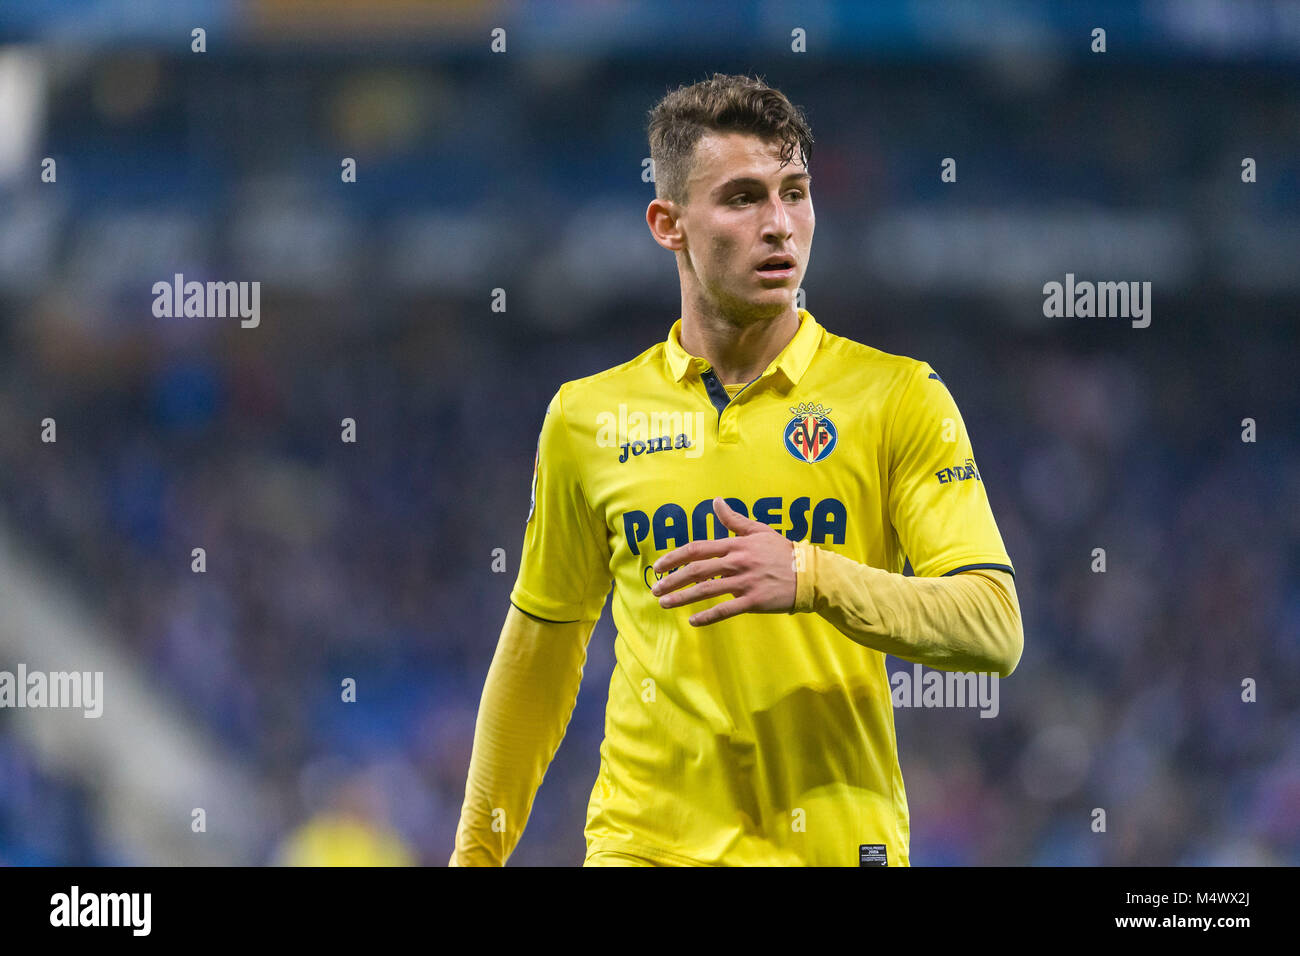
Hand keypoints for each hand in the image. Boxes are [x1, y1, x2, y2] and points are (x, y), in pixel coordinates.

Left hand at [650, 496, 797, 626]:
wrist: (809, 574)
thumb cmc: (782, 551)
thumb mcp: (759, 530)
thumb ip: (734, 519)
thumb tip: (716, 501)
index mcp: (735, 545)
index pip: (697, 549)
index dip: (675, 558)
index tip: (658, 566)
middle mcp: (736, 562)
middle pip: (696, 571)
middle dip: (672, 580)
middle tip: (655, 589)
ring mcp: (744, 582)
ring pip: (706, 591)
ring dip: (682, 598)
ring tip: (664, 604)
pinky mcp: (753, 601)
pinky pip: (725, 610)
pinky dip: (707, 616)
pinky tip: (692, 621)